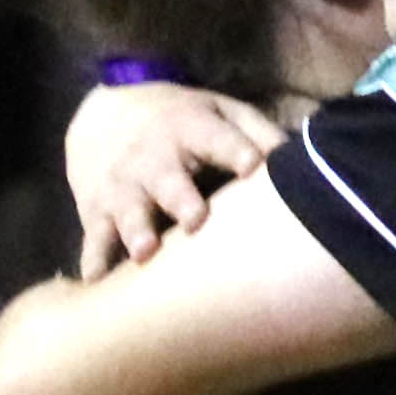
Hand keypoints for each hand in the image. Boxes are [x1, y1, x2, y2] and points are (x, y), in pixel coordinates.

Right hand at [62, 82, 284, 275]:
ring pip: (127, 210)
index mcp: (190, 128)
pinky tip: (95, 282)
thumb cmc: (185, 121)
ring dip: (135, 230)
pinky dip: (93, 259)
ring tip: (144, 252)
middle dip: (180, 198)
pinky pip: (94, 237)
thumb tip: (302, 160)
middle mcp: (153, 157)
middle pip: (166, 178)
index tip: (253, 166)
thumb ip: (259, 133)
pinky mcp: (96, 209)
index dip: (234, 149)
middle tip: (195, 220)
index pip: (215, 138)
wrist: (107, 112)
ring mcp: (122, 185)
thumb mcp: (222, 112)